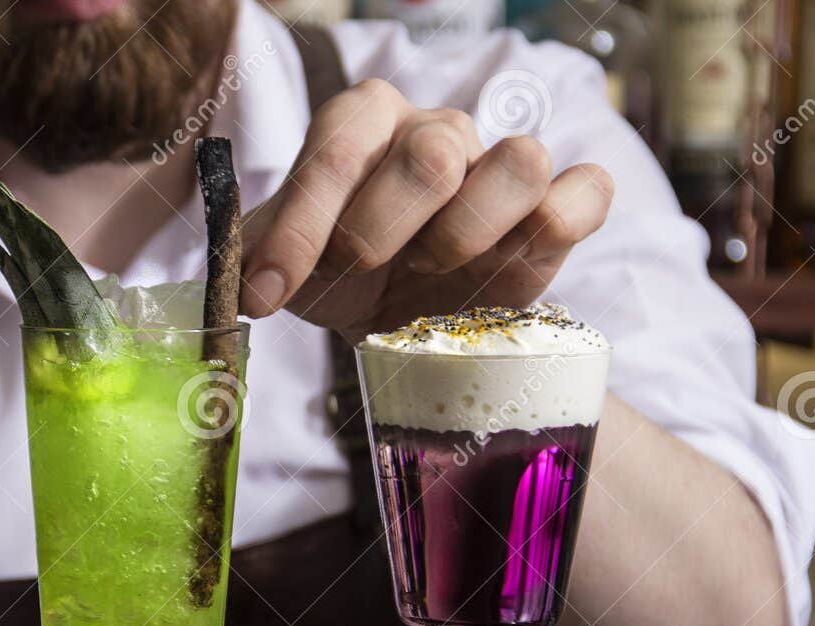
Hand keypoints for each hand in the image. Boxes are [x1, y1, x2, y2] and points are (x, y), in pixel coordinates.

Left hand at [240, 78, 613, 339]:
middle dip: (382, 232)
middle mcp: (435, 131)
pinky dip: (559, 223)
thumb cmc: (335, 276)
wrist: (394, 313)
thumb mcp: (282, 268)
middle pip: (432, 154)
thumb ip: (250, 262)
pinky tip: (514, 263)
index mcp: (361, 123)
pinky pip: (586, 190)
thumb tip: (228, 288)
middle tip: (361, 273)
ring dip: (469, 235)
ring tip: (435, 273)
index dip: (299, 230)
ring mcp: (500, 162)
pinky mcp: (557, 205)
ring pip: (518, 161)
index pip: (336, 153)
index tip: (264, 297)